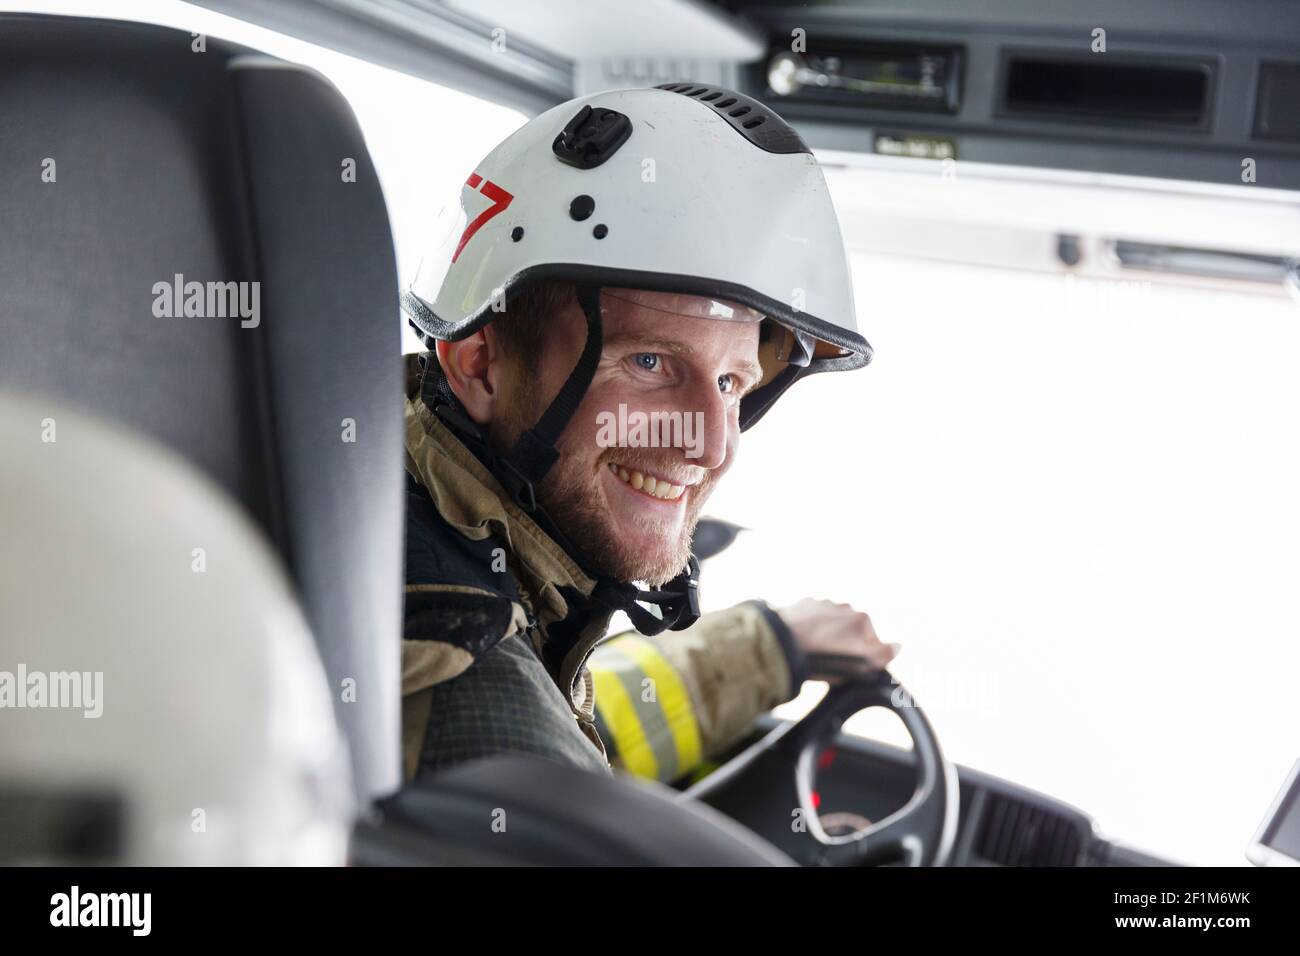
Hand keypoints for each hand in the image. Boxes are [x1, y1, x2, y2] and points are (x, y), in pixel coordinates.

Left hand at [776, 598, 900, 679]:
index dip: (864, 658)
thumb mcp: (860, 663)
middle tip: (832, 660)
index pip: (872, 642)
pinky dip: (810, 627)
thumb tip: (898, 646)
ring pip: (832, 623)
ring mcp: (823, 603)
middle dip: (845, 644)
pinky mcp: (803, 604)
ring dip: (828, 634)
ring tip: (815, 650)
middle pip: (851, 631)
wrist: (783, 643)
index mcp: (862, 618)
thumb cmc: (822, 656)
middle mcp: (845, 606)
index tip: (851, 667)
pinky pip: (812, 617)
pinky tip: (803, 640)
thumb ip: (883, 654)